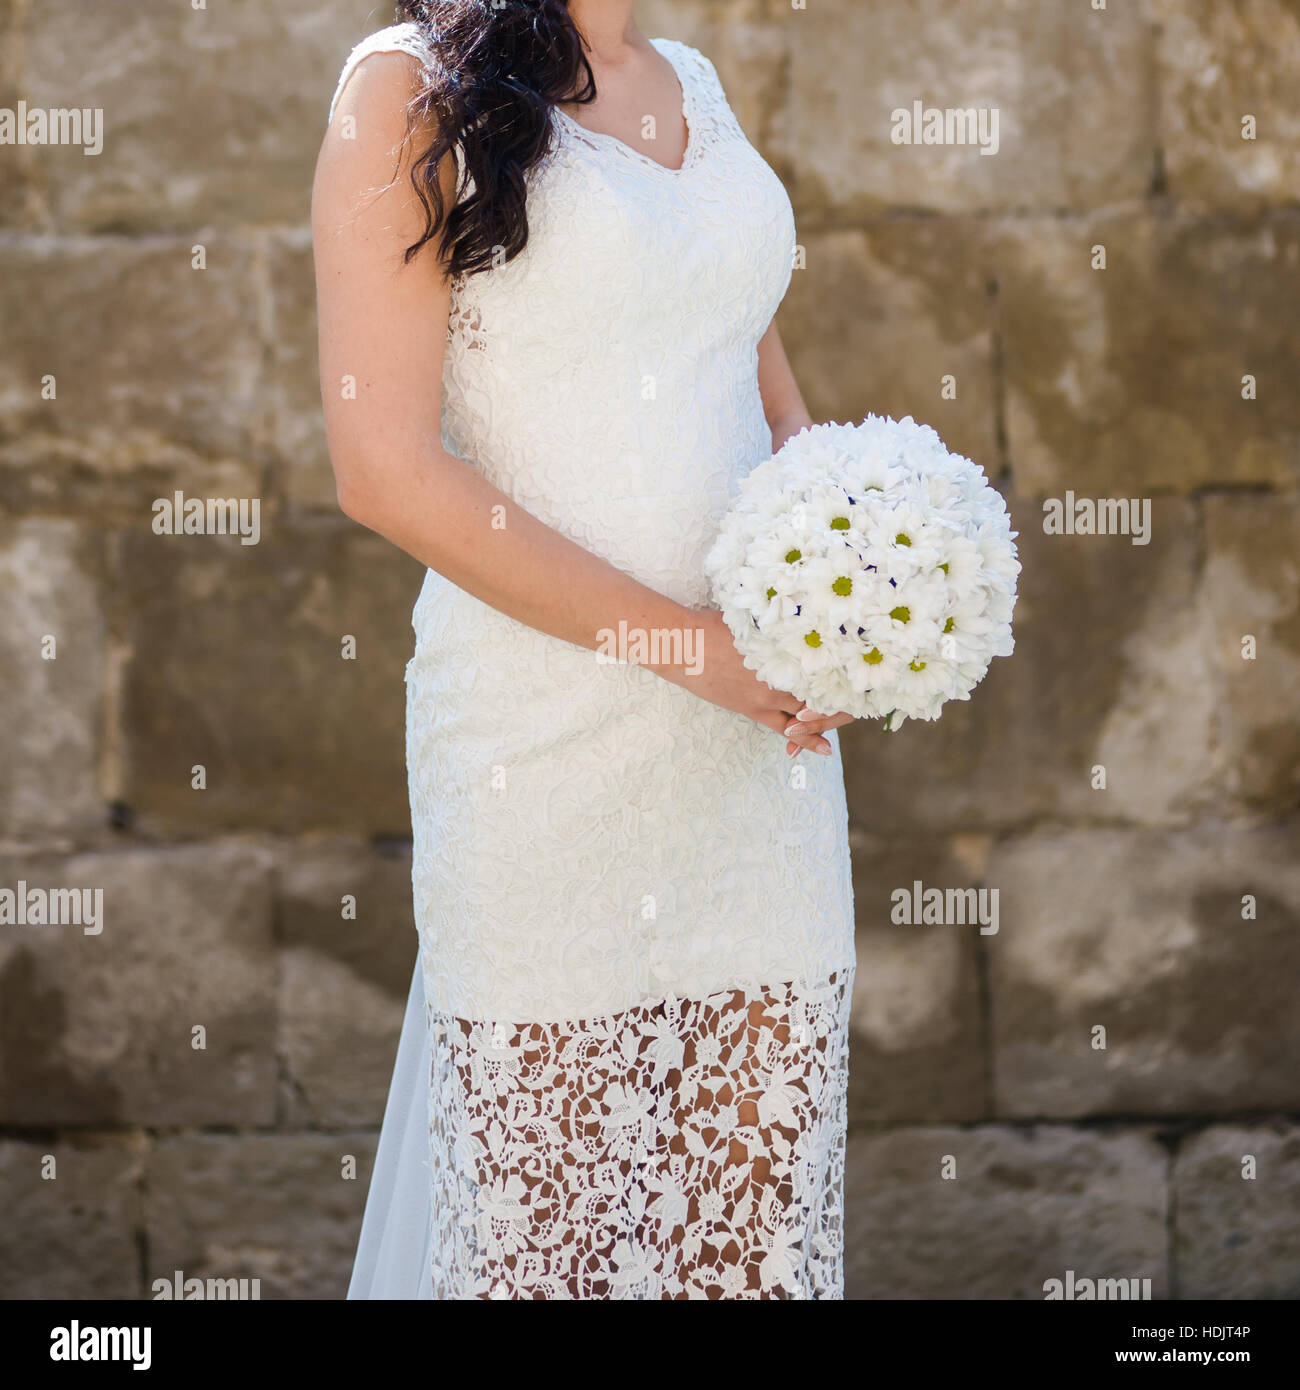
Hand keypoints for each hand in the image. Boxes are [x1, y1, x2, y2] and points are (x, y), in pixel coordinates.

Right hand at [666, 609, 852, 757]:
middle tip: (868, 697)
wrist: (685, 646)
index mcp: (787, 648)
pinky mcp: (754, 709)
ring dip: (828, 718)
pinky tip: (825, 749)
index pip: (830, 664)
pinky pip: (786, 728)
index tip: (869, 669)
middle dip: (847, 695)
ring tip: (848, 719)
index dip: (852, 668)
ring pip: (810, 712)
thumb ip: (781, 626)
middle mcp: (783, 672)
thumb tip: (807, 616)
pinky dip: (806, 738)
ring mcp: (769, 694)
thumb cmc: (716, 624)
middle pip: (826, 690)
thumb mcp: (755, 620)